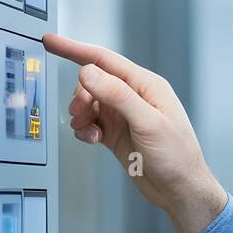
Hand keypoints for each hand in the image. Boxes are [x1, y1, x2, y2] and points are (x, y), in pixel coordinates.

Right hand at [42, 33, 227, 232]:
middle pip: (93, 82)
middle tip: (78, 114)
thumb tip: (89, 72)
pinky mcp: (117, 132)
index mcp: (146, 85)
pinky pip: (91, 122)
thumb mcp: (148, 123)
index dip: (75, 49)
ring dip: (81, 114)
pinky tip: (92, 139)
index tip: (52, 42)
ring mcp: (125, 115)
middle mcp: (135, 96)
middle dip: (80, 96)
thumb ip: (118, 95)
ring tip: (86, 130)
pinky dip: (85, 129)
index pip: (105, 60)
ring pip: (89, 102)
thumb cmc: (177, 156)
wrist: (180, 190)